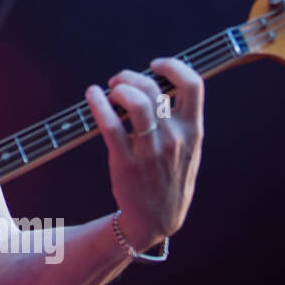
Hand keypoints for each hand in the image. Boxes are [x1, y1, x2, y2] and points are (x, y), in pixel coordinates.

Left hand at [84, 58, 203, 250]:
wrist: (158, 219)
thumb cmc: (170, 177)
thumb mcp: (189, 149)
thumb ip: (180, 120)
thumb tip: (160, 83)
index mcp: (193, 131)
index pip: (193, 85)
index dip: (173, 66)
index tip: (155, 65)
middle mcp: (174, 138)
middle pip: (154, 88)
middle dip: (131, 76)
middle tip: (118, 81)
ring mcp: (150, 151)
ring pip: (135, 103)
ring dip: (117, 88)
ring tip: (109, 91)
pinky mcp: (126, 162)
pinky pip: (110, 125)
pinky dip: (98, 104)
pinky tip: (92, 97)